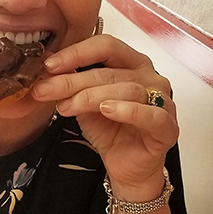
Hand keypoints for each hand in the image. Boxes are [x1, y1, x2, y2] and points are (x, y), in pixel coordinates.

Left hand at [32, 35, 177, 197]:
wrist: (125, 167)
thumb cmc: (111, 131)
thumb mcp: (84, 104)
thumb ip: (72, 86)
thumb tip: (46, 73)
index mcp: (132, 63)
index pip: (105, 46)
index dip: (76, 53)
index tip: (49, 66)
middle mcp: (150, 77)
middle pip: (109, 71)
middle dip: (72, 80)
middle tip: (45, 90)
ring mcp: (163, 101)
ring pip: (126, 90)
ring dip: (90, 97)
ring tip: (66, 107)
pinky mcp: (167, 127)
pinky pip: (151, 115)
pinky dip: (128, 110)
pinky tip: (107, 110)